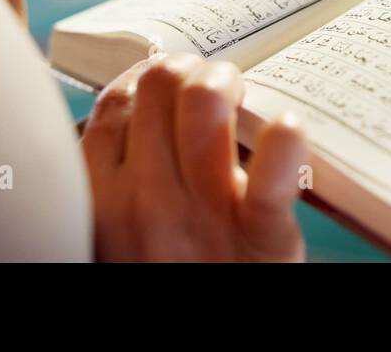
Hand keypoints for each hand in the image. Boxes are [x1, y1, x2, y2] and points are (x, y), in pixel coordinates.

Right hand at [82, 53, 308, 261]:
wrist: (198, 347)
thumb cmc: (171, 272)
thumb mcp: (125, 228)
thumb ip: (129, 170)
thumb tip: (166, 90)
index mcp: (101, 196)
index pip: (119, 100)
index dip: (151, 78)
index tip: (176, 83)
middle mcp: (141, 199)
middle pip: (159, 83)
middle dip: (192, 67)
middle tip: (218, 84)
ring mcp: (199, 217)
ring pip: (202, 99)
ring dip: (226, 80)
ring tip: (244, 93)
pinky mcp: (259, 238)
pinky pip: (270, 179)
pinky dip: (283, 146)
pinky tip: (289, 126)